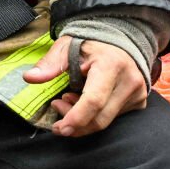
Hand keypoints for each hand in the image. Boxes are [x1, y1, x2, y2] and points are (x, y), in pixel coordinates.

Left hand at [25, 36, 149, 135]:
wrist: (121, 40)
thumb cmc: (90, 43)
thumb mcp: (67, 46)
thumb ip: (50, 63)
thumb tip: (29, 78)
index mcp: (111, 65)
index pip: (94, 100)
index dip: (75, 118)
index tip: (59, 128)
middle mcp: (130, 81)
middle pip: (100, 118)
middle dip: (74, 123)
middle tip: (57, 107)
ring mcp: (138, 93)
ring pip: (106, 121)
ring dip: (83, 119)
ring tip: (69, 98)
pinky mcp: (140, 102)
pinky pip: (114, 118)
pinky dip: (95, 116)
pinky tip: (86, 102)